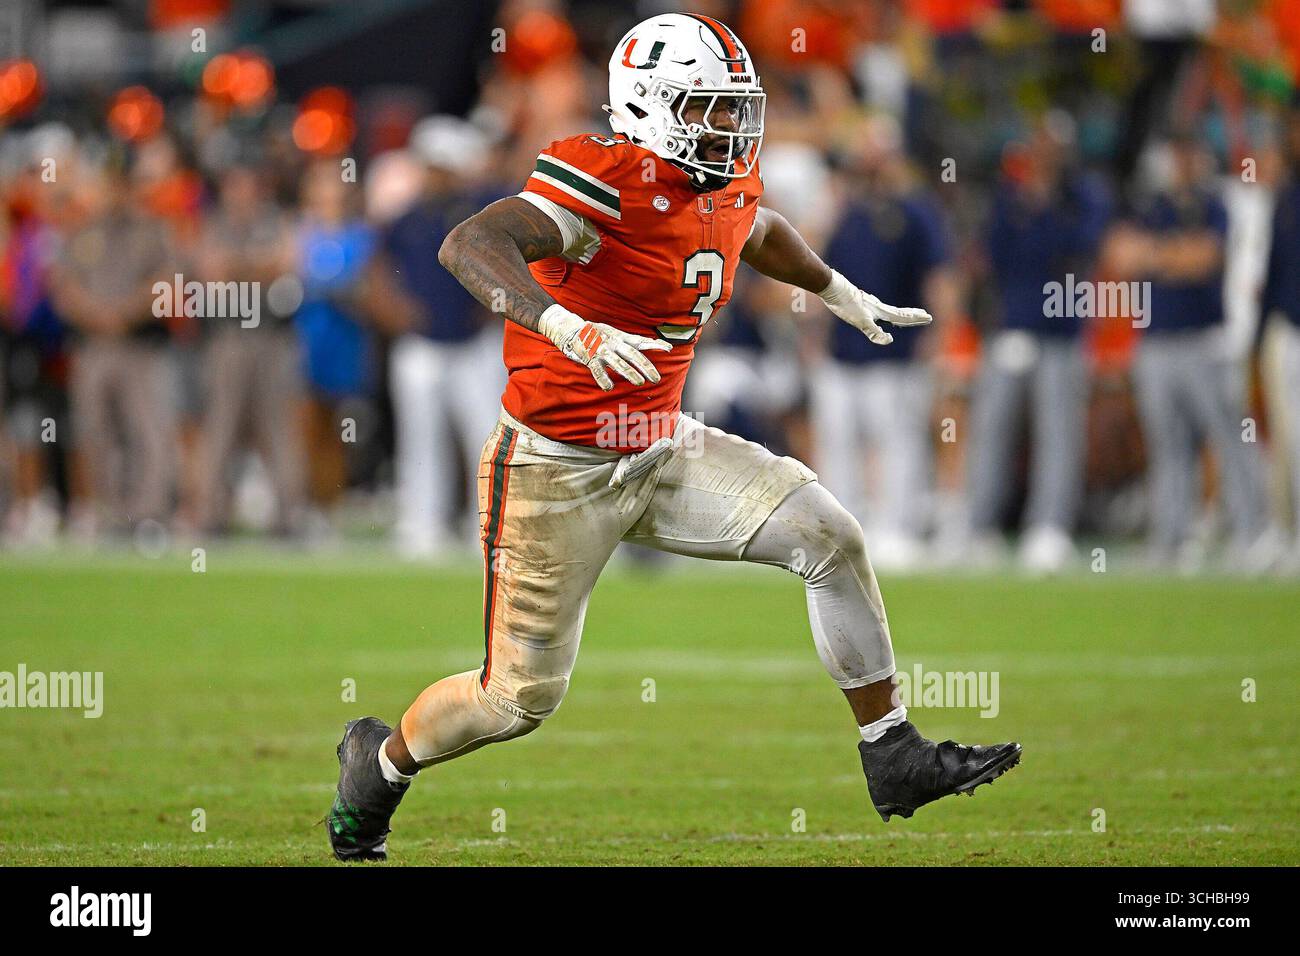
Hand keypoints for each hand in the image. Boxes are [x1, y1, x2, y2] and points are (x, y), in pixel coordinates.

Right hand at [538, 303, 670, 390]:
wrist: (570, 328)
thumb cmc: (594, 333)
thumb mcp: (613, 333)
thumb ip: (627, 340)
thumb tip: (644, 343)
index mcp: (620, 337)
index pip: (640, 341)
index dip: (655, 345)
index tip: (669, 349)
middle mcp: (613, 343)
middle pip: (633, 355)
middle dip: (645, 367)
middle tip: (656, 379)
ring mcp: (601, 350)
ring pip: (618, 363)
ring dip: (629, 373)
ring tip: (640, 382)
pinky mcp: (589, 358)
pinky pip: (597, 370)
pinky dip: (603, 379)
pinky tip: (609, 387)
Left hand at [819, 269, 931, 345]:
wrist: (832, 287)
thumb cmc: (846, 304)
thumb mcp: (860, 321)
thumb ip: (874, 332)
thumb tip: (889, 340)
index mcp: (880, 311)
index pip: (902, 316)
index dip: (915, 318)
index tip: (929, 317)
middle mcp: (877, 307)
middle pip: (899, 313)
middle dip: (913, 316)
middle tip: (926, 315)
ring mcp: (869, 304)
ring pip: (890, 311)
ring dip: (902, 314)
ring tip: (909, 315)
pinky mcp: (860, 303)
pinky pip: (878, 311)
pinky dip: (884, 314)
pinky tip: (880, 315)